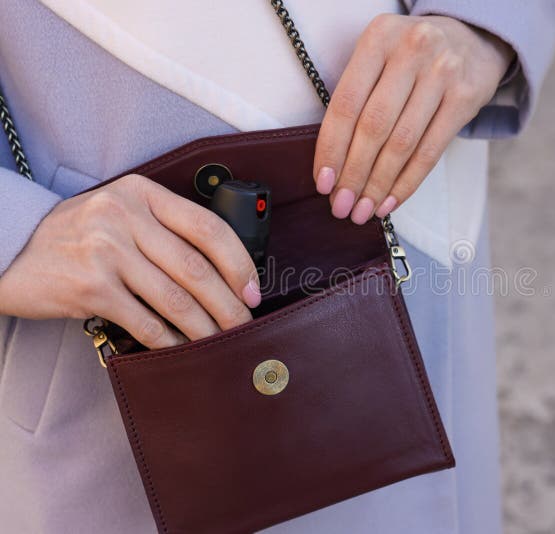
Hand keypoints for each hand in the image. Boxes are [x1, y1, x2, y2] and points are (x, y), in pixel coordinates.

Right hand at [0, 175, 260, 348]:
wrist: (8, 248)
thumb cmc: (76, 235)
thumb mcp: (120, 213)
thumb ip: (164, 228)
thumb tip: (223, 271)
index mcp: (141, 193)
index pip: (208, 227)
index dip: (239, 263)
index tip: (253, 291)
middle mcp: (125, 216)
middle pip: (197, 268)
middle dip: (229, 304)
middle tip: (245, 326)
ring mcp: (106, 252)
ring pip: (176, 299)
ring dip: (206, 328)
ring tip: (221, 342)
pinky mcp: (90, 288)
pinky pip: (145, 323)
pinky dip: (170, 342)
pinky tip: (182, 349)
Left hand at [313, 14, 514, 223]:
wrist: (471, 38)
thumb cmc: (411, 58)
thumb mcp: (380, 56)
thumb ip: (358, 96)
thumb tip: (332, 164)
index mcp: (378, 37)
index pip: (346, 103)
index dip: (331, 148)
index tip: (323, 183)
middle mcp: (411, 50)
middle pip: (374, 126)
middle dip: (354, 174)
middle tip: (342, 206)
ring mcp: (442, 72)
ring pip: (402, 143)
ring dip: (379, 184)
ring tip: (364, 210)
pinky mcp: (465, 97)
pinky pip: (431, 151)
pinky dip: (408, 182)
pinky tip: (391, 201)